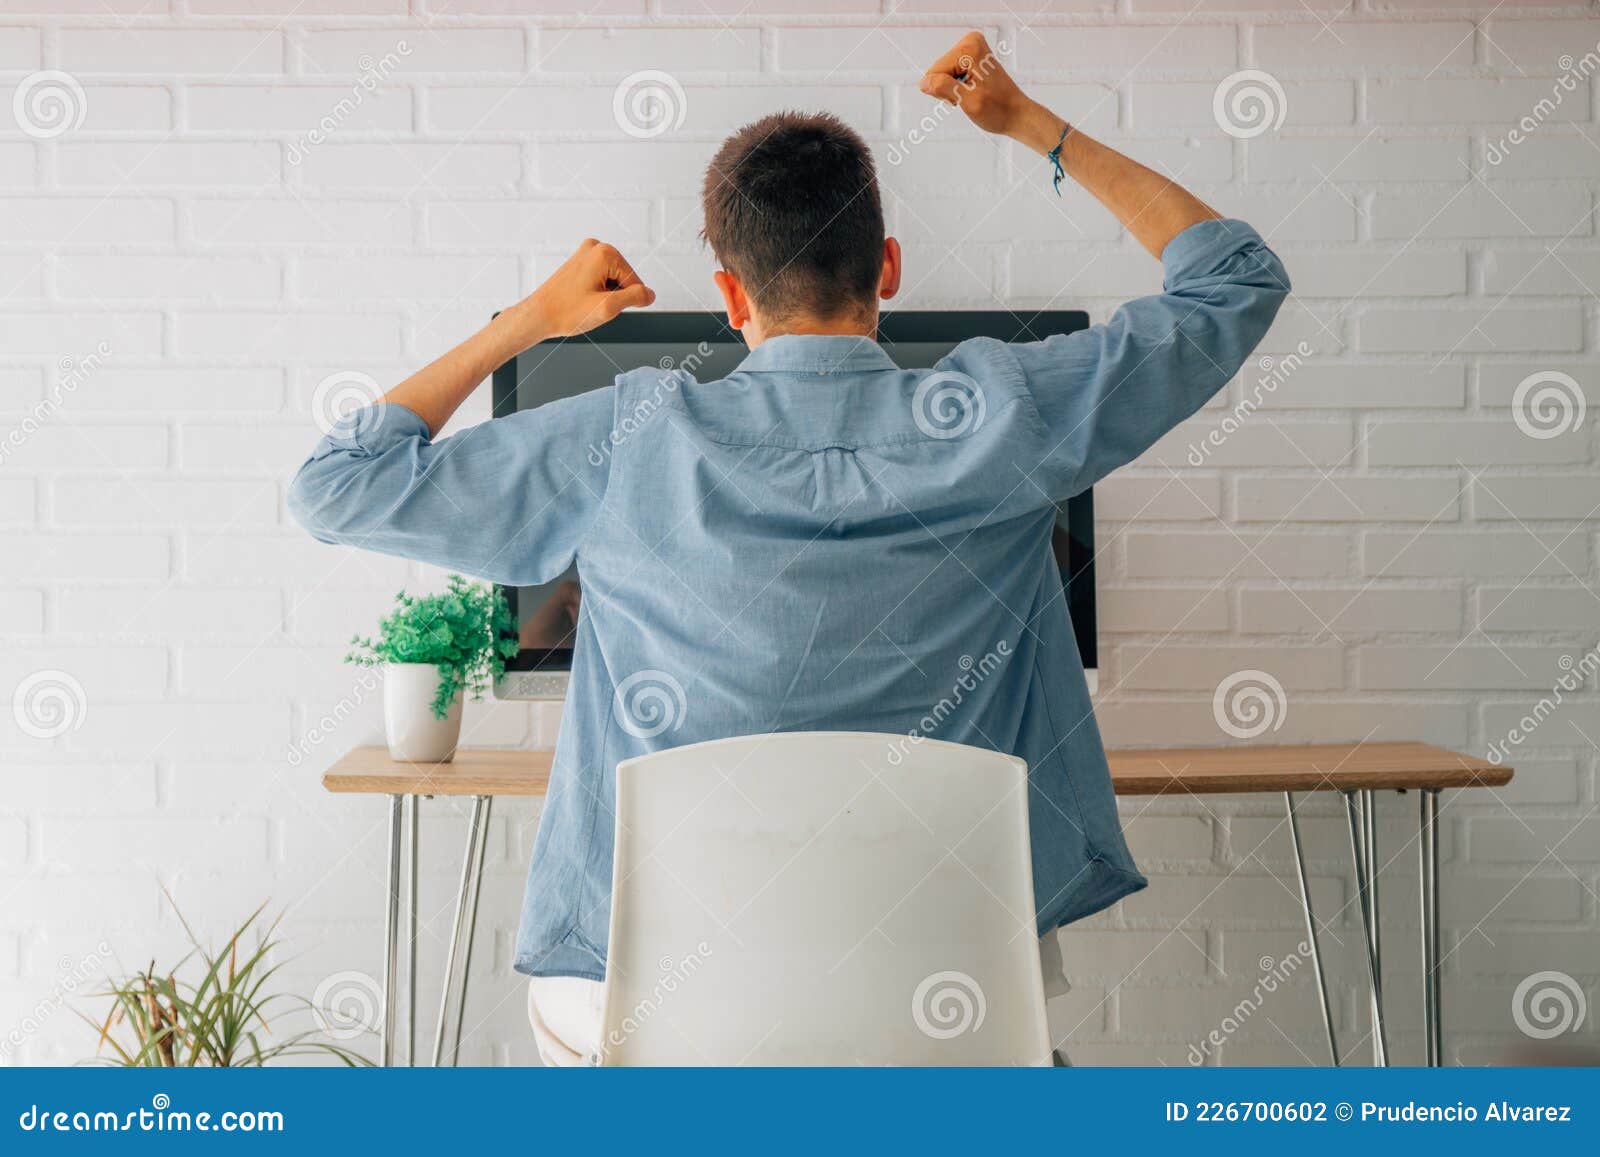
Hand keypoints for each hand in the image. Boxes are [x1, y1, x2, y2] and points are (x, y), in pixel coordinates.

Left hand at [506, 239, 655, 344]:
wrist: (538, 315)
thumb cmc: (566, 312)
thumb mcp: (607, 308)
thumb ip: (634, 298)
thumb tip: (650, 294)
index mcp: (604, 252)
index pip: (635, 283)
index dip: (624, 301)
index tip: (601, 305)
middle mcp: (596, 247)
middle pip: (624, 279)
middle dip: (614, 296)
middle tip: (591, 304)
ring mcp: (586, 253)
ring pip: (613, 281)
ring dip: (605, 295)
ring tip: (584, 301)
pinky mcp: (581, 262)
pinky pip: (601, 280)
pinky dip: (596, 292)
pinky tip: (581, 298)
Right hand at [920, 31, 1061, 149]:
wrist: (1016, 114)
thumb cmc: (999, 109)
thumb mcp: (968, 101)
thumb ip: (944, 87)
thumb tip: (924, 82)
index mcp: (970, 48)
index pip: (935, 72)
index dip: (944, 91)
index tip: (965, 96)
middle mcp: (970, 42)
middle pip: (937, 70)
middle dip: (948, 89)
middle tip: (969, 96)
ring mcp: (971, 47)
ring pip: (940, 74)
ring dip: (952, 89)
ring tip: (972, 94)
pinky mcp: (970, 56)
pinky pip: (948, 73)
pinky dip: (956, 86)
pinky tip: (971, 90)